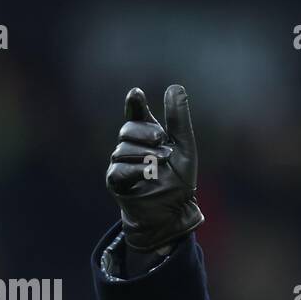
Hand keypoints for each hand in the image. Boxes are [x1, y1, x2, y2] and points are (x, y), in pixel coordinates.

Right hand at [105, 84, 204, 252]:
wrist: (173, 213)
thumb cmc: (178, 181)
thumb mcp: (184, 148)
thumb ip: (178, 120)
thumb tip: (175, 86)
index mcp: (147, 135)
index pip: (136, 113)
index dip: (135, 103)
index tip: (137, 94)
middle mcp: (131, 146)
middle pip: (128, 128)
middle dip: (146, 133)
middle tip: (162, 142)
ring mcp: (121, 163)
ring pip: (123, 149)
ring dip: (145, 155)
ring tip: (161, 165)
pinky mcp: (116, 182)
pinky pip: (119, 170)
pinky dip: (136, 170)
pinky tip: (149, 173)